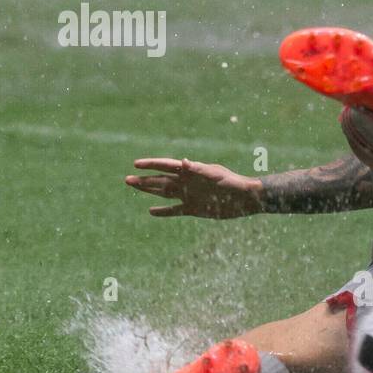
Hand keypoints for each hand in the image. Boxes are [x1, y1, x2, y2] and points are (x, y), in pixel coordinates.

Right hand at [125, 157, 263, 218]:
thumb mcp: (215, 174)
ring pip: (164, 193)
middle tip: (126, 179)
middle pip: (160, 180)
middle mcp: (186, 182)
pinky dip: (164, 211)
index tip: (136, 164)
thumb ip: (198, 169)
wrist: (245, 199)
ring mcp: (188, 195)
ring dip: (149, 190)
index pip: (166, 166)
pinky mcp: (193, 209)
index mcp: (190, 171)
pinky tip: (151, 211)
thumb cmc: (233, 183)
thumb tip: (182, 161)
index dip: (151, 165)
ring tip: (134, 187)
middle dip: (144, 180)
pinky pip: (175, 210)